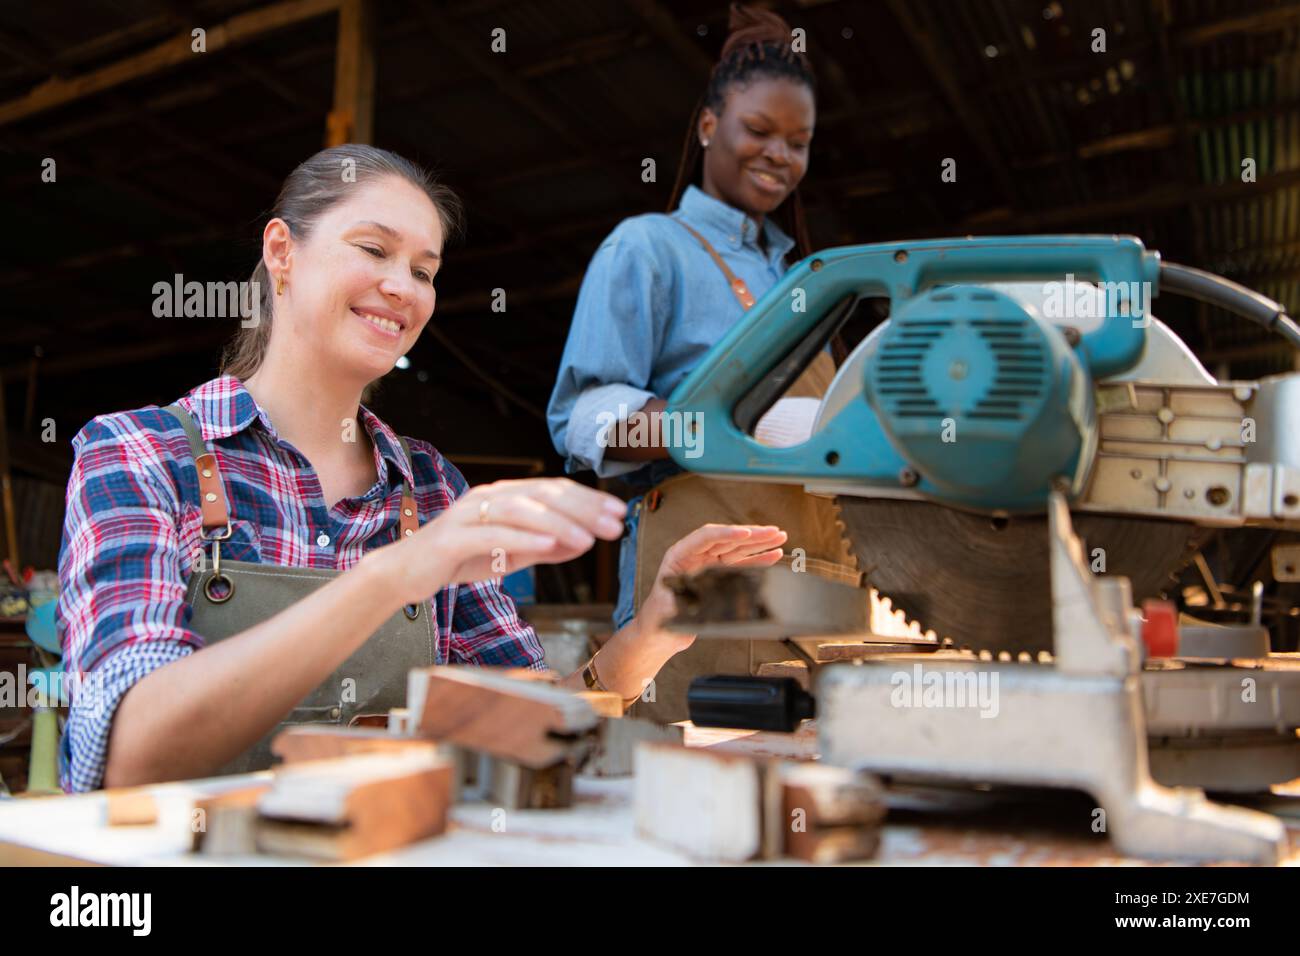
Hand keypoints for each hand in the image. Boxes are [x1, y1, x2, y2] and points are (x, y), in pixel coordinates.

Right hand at [380, 478, 626, 605]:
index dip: (590, 500)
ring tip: (589, 539)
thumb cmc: (459, 559)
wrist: (405, 572)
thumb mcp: (512, 554)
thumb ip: (545, 546)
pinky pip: (494, 533)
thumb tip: (584, 542)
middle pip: (543, 495)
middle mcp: (489, 496)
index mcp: (505, 496)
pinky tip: (551, 544)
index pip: (554, 491)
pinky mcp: (454, 536)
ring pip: (521, 510)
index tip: (620, 513)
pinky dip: (525, 537)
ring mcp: (470, 513)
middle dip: (584, 509)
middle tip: (614, 525)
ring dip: (559, 522)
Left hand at [636, 524, 787, 652]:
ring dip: (759, 543)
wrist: (659, 633)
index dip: (727, 534)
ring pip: (737, 549)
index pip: (706, 537)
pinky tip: (772, 554)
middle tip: (774, 531)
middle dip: (752, 535)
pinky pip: (740, 564)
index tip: (747, 532)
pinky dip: (757, 560)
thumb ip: (684, 595)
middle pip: (727, 540)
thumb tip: (701, 589)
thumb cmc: (659, 617)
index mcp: (680, 555)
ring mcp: (708, 565)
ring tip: (779, 536)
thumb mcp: (668, 605)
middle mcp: (696, 556)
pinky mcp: (718, 577)